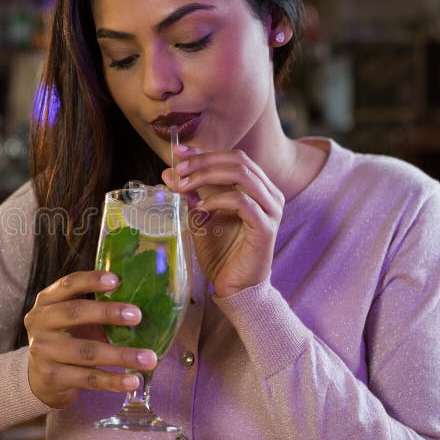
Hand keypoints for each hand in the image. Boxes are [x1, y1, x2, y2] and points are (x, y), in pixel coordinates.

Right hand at [24, 271, 158, 408]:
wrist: (38, 378)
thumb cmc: (66, 339)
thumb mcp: (71, 318)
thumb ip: (95, 308)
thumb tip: (139, 303)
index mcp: (46, 301)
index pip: (68, 284)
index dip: (91, 280)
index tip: (117, 280)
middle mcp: (40, 323)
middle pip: (75, 313)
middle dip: (108, 313)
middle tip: (137, 316)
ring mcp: (43, 351)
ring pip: (87, 351)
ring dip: (121, 355)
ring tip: (148, 358)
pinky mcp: (52, 377)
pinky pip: (88, 379)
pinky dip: (113, 381)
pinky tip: (133, 381)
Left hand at [161, 148, 283, 297]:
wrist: (234, 287)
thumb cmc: (221, 252)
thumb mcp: (200, 216)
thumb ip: (190, 194)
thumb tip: (168, 173)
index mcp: (258, 188)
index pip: (233, 157)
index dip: (204, 152)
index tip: (177, 153)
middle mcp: (269, 194)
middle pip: (238, 160)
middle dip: (204, 162)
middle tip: (178, 171)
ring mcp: (271, 210)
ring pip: (242, 175)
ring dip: (208, 176)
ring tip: (185, 188)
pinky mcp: (265, 228)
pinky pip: (242, 202)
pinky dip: (218, 199)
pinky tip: (202, 208)